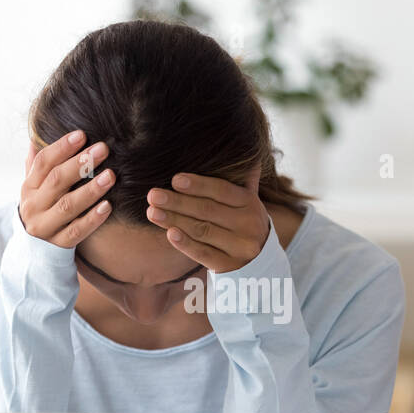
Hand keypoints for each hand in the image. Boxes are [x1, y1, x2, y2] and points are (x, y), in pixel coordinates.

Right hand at [19, 129, 115, 247]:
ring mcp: (46, 226)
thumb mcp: (34, 187)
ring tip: (110, 176)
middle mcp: (34, 206)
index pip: (43, 163)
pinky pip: (78, 230)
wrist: (32, 250)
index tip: (82, 135)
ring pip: (68, 206)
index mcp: (28, 187)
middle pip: (56, 181)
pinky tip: (108, 206)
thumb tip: (38, 136)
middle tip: (103, 149)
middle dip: (81, 164)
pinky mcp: (59, 244)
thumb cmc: (41, 209)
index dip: (61, 147)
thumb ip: (37, 164)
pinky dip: (93, 218)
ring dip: (91, 190)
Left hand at [144, 165, 270, 272]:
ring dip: (174, 220)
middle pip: (208, 211)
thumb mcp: (249, 201)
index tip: (174, 179)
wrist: (261, 263)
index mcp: (250, 204)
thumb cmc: (245, 223)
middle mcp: (247, 225)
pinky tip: (169, 234)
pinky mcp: (228, 267)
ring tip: (152, 212)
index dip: (198, 185)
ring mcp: (239, 248)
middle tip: (153, 195)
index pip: (222, 191)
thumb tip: (242, 146)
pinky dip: (186, 244)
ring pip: (202, 231)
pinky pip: (204, 254)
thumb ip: (242, 179)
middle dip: (178, 202)